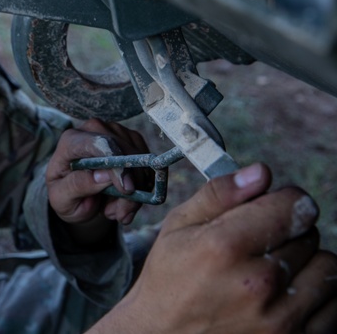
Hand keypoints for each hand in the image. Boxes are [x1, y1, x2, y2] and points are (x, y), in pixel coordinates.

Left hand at [46, 119, 149, 240]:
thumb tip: (104, 175)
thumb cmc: (64, 195)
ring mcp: (114, 132)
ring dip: (135, 193)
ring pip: (140, 162)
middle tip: (120, 214)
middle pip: (125, 154)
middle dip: (129, 190)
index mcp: (70, 141)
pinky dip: (142, 189)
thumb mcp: (62, 198)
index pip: (100, 144)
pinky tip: (124, 202)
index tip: (127, 190)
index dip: (118, 166)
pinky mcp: (131, 140)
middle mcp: (93, 130)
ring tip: (115, 210)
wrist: (76, 195)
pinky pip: (147, 167)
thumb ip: (78, 185)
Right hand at [90, 163, 336, 333]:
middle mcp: (258, 282)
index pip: (294, 204)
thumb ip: (220, 195)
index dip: (284, 200)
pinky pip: (335, 304)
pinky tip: (285, 296)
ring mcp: (282, 318)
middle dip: (288, 232)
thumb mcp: (179, 228)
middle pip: (309, 233)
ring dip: (306, 264)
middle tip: (258, 247)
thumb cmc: (170, 280)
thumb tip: (261, 173)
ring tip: (274, 272)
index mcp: (225, 246)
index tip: (272, 207)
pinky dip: (316, 296)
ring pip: (328, 266)